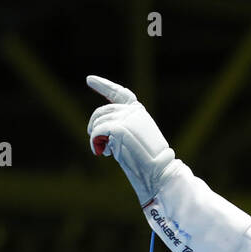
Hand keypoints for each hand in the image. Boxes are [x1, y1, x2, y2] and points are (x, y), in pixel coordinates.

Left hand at [86, 75, 175, 206]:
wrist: (160, 171)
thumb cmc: (148, 162)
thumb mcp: (134, 140)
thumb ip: (120, 129)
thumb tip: (99, 131)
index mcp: (140, 113)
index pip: (120, 94)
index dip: (104, 85)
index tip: (90, 79)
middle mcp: (134, 112)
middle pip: (103, 112)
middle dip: (94, 126)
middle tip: (96, 143)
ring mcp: (127, 118)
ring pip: (98, 122)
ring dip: (96, 138)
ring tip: (104, 151)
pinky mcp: (120, 127)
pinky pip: (98, 131)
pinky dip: (95, 142)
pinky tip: (102, 153)